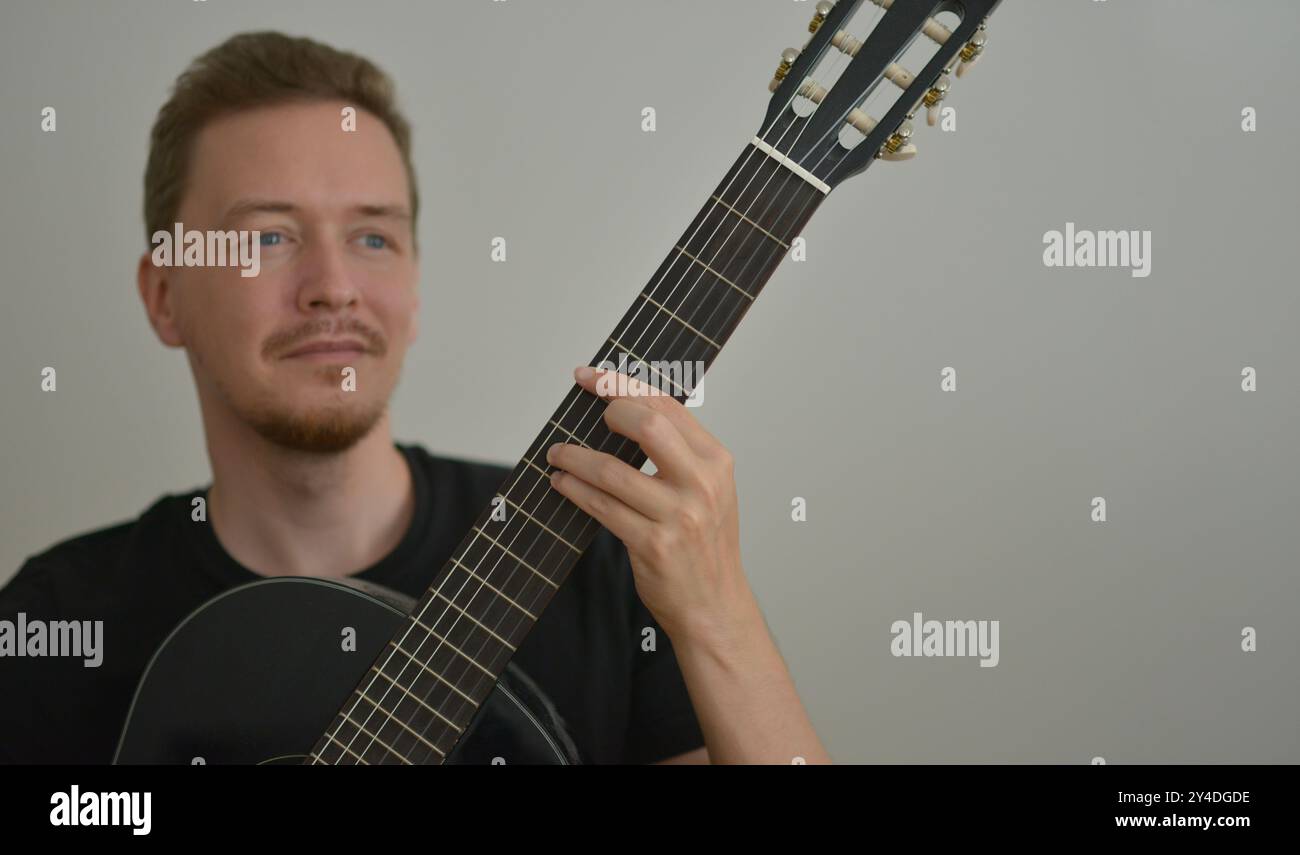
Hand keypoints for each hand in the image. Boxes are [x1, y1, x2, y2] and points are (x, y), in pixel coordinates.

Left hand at [546, 364, 760, 646]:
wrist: (715, 606)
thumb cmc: (705, 545)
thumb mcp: (708, 489)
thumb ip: (678, 452)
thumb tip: (624, 411)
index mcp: (716, 461)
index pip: (667, 405)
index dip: (624, 385)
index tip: (593, 375)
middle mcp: (702, 484)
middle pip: (646, 425)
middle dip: (606, 408)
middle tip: (583, 411)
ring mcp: (679, 516)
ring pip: (612, 471)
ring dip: (575, 457)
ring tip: (558, 453)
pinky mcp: (653, 545)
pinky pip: (602, 507)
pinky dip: (575, 490)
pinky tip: (562, 482)